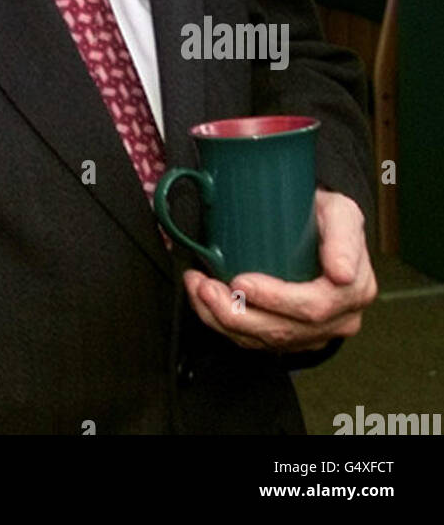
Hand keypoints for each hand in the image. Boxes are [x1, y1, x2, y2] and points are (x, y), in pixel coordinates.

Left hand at [184, 190, 376, 352]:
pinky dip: (222, 323)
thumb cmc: (328, 216)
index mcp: (356, 289)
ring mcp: (316, 333)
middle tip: (206, 285)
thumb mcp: (341, 212)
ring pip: (265, 340)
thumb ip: (343, 237)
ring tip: (198, 288)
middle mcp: (340, 319)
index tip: (240, 281)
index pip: (314, 306)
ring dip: (222, 319)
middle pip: (285, 330)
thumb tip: (341, 273)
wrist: (323, 228)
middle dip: (238, 312)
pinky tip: (203, 300)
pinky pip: (255, 341)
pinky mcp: (293, 338)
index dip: (275, 298)